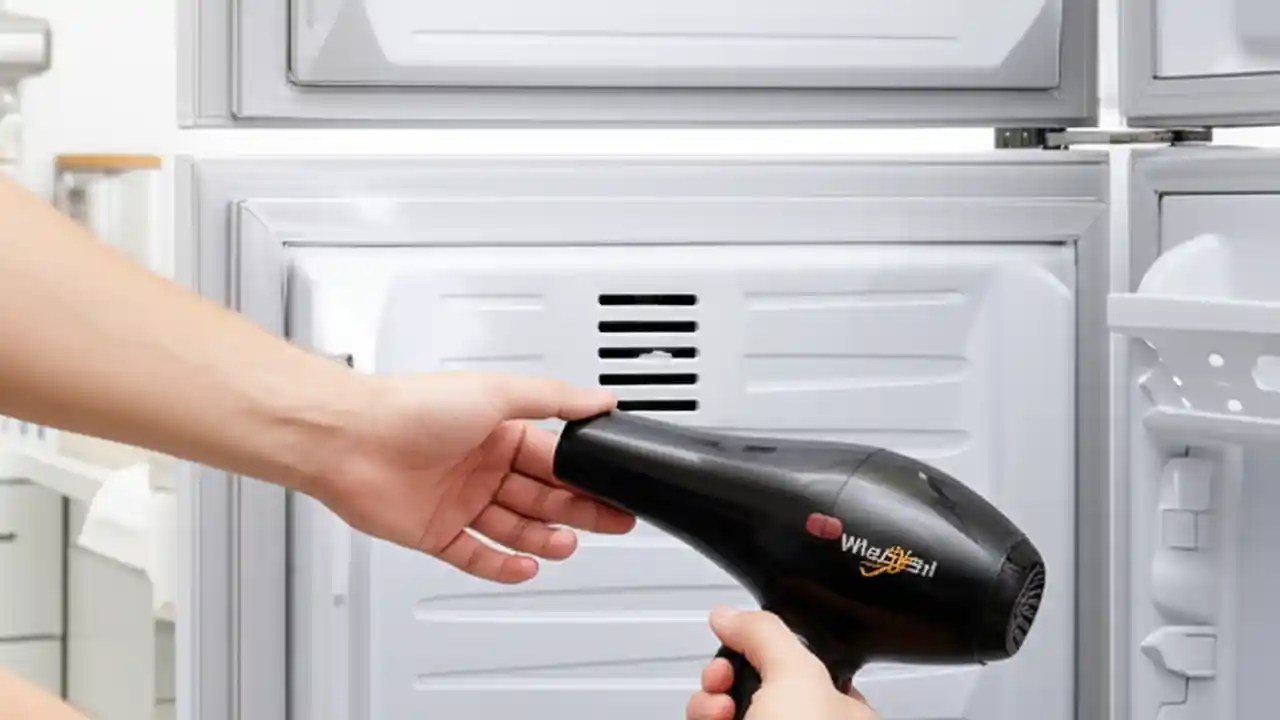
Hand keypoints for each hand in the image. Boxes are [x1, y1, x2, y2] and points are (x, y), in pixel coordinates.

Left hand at [313, 371, 635, 582]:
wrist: (348, 439)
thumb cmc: (412, 407)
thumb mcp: (497, 393)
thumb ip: (553, 399)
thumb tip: (599, 399)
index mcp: (497, 430)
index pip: (553, 457)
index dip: (584, 475)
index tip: (615, 487)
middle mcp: (478, 465)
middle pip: (540, 496)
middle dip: (577, 511)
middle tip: (612, 522)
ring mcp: (457, 500)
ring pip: (514, 527)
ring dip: (544, 538)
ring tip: (567, 545)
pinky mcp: (434, 532)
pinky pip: (476, 555)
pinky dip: (502, 565)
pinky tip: (526, 567)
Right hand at [688, 609, 878, 719]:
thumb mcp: (796, 674)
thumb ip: (766, 634)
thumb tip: (730, 615)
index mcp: (842, 707)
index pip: (800, 660)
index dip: (767, 646)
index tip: (742, 637)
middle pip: (756, 678)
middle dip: (728, 668)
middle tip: (722, 672)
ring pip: (730, 702)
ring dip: (712, 695)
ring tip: (716, 702)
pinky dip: (703, 715)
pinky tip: (711, 717)